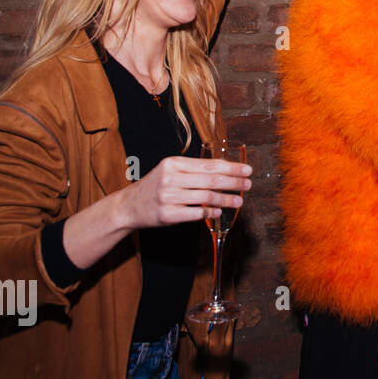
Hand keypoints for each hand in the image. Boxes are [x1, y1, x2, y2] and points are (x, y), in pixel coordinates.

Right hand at [119, 156, 251, 228]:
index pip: (209, 165)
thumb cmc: (156, 186)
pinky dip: (210, 213)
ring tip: (239, 201)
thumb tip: (226, 171)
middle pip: (210, 180)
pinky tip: (219, 212)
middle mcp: (170, 179)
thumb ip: (193, 170)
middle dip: (234, 182)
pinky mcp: (167, 214)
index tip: (247, 170)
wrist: (128, 206)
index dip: (231, 168)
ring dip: (226, 200)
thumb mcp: (170, 171)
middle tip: (248, 185)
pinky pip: (196, 213)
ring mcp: (168, 197)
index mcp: (173, 164)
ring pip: (206, 197)